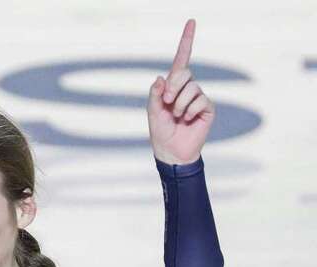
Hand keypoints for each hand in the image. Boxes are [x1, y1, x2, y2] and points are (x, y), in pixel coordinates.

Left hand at [147, 19, 214, 164]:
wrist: (172, 151)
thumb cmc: (160, 131)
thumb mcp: (152, 111)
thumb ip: (154, 94)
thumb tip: (161, 78)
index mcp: (173, 86)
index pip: (181, 60)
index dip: (186, 41)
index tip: (191, 22)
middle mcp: (188, 88)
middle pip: (184, 72)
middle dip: (173, 86)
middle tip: (167, 101)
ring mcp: (199, 97)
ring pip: (192, 88)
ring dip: (179, 103)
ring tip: (177, 116)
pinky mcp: (207, 107)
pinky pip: (200, 100)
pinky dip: (189, 111)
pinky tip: (187, 120)